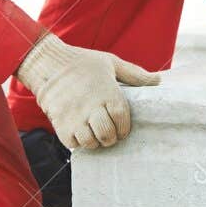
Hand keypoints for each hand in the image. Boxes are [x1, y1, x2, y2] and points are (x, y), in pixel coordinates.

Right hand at [15, 34, 159, 149]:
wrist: (47, 64)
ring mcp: (74, 117)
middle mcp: (91, 107)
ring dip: (95, 141)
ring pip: (91, 142)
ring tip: (95, 134)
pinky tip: (80, 133)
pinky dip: (79, 142)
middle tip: (110, 133)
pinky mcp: (60, 123)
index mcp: (107, 92)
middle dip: (111, 137)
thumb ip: (134, 74)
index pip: (121, 118)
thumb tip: (158, 80)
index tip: (122, 127)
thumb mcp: (110, 63)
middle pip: (107, 134)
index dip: (124, 126)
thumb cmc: (82, 63)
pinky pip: (73, 143)